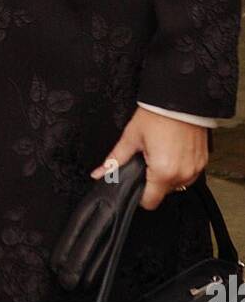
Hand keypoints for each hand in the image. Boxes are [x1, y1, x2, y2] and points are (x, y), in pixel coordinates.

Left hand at [90, 106, 207, 210]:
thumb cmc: (157, 115)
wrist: (179, 99)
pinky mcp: (202, 162)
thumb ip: (115, 159)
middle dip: (152, 180)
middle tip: (148, 158)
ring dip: (167, 174)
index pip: (150, 202)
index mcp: (163, 172)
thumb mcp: (131, 137)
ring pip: (176, 184)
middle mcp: (182, 175)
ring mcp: (194, 169)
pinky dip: (179, 167)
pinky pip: (188, 174)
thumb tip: (100, 173)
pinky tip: (173, 151)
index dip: (139, 194)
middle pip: (163, 192)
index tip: (137, 182)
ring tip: (161, 152)